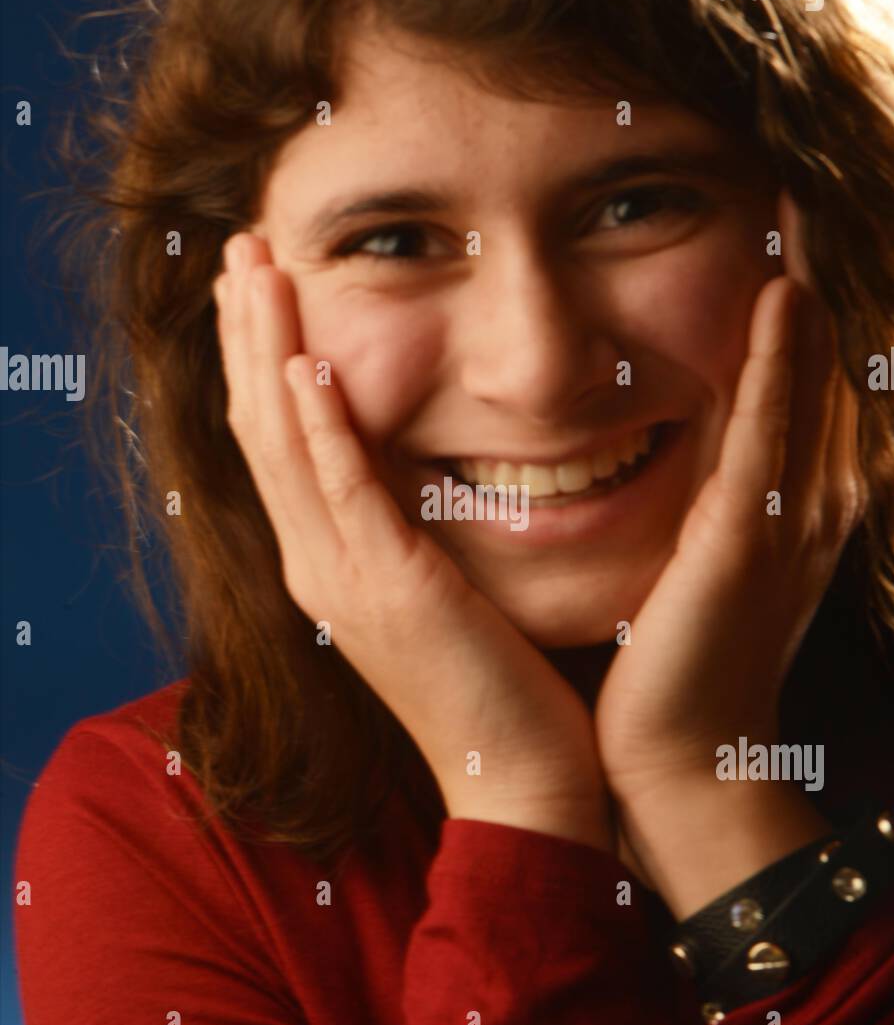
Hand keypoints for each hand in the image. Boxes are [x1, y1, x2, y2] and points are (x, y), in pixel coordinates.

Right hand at [214, 234, 612, 849]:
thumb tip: (421, 464)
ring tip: (257, 271)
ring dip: (268, 351)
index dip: (261, 356)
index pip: (277, 439)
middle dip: (249, 331)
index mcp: (328, 559)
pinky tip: (309, 368)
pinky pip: (342, 495)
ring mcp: (343, 580)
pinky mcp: (388, 591)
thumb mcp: (436, 590)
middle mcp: (317, 563)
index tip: (263, 284)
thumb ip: (412, 526)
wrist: (519, 778)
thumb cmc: (493, 684)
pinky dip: (320, 430)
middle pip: (261, 425)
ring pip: (284, 445)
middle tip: (242, 246)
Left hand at [594, 194, 866, 819]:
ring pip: (807, 385)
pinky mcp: (749, 539)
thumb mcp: (689, 579)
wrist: (679, 764)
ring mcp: (786, 520)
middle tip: (800, 197)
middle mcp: (802, 506)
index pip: (795, 393)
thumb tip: (666, 468)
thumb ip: (696, 518)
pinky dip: (781, 362)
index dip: (795, 319)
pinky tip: (784, 296)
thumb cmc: (670, 678)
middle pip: (817, 373)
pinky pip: (769, 433)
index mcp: (783, 513)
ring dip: (808, 297)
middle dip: (812, 287)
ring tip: (802, 213)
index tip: (778, 243)